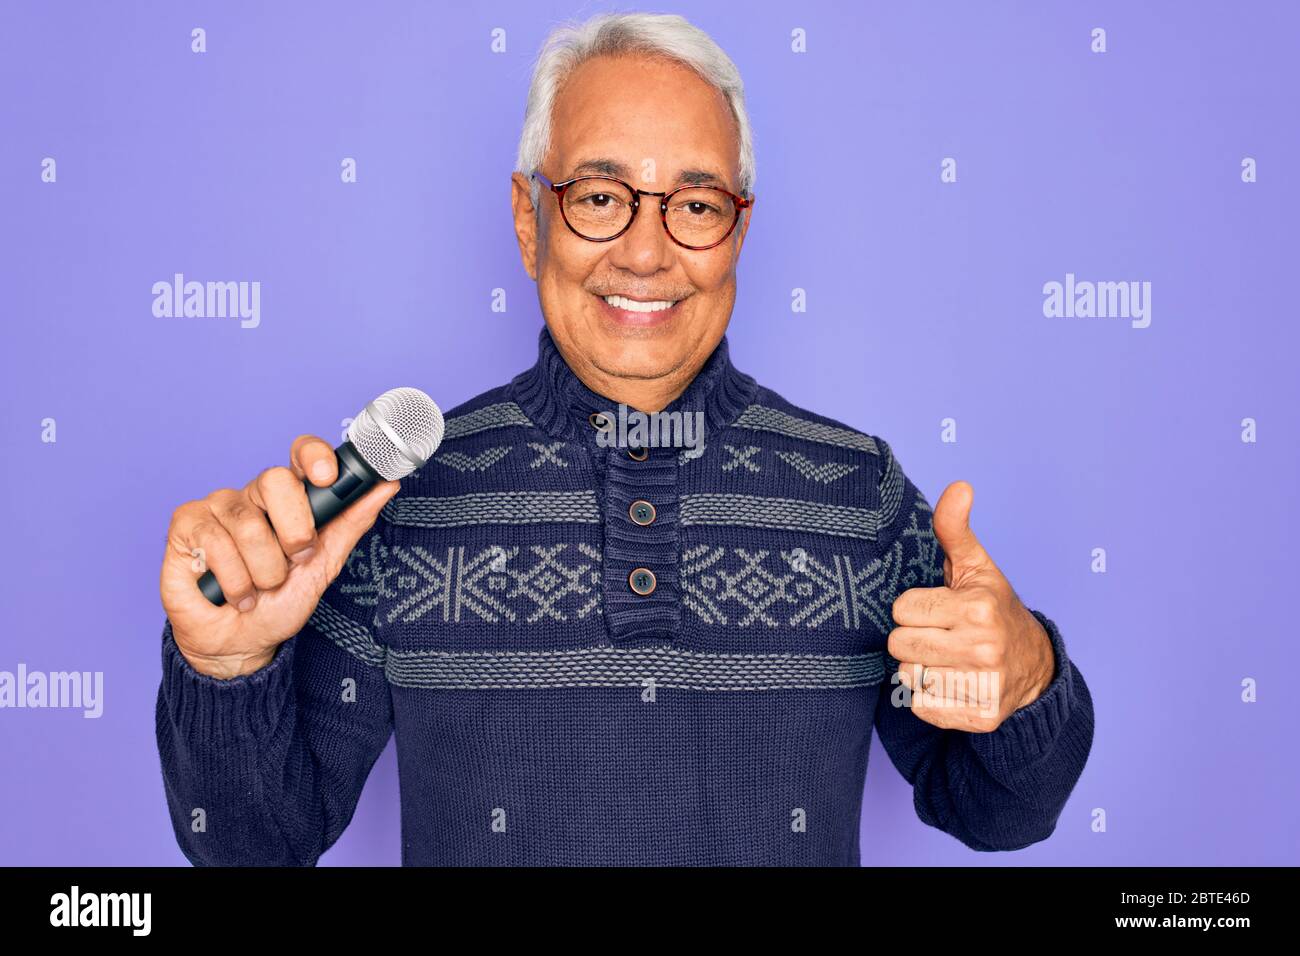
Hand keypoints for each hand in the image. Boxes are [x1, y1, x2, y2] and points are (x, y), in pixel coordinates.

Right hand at [159, 435, 398, 678]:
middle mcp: (255, 495)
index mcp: (292, 499)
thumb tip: (386, 486)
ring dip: (262, 572)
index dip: (314, 457)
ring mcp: (219, 505)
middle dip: (294, 532)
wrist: (240, 642)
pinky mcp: (187, 522)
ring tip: (258, 587)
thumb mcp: (324, 566)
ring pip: (249, 524)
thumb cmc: (280, 603)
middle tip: (294, 561)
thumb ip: (351, 524)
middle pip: (275, 480)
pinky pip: (215, 540)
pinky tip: (232, 591)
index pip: (302, 454)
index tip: (327, 477)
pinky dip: (232, 579)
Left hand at [887, 480, 1054, 731]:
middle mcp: (983, 646)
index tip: (935, 610)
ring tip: (946, 659)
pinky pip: (921, 706)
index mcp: (977, 606)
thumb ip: (954, 529)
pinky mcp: (980, 716)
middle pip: (899, 645)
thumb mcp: (976, 567)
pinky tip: (952, 683)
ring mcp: (984, 685)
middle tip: (939, 635)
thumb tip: (958, 486)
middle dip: (912, 639)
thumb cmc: (993, 609)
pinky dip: (929, 698)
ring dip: (919, 669)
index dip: (913, 609)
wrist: (1034, 665)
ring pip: (908, 676)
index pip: (901, 610)